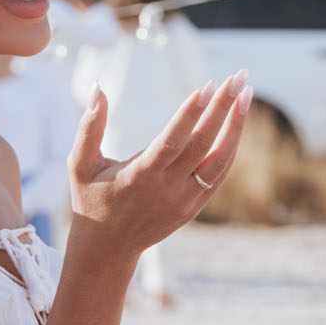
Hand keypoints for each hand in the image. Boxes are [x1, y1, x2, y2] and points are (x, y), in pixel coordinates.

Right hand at [68, 73, 250, 257]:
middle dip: (224, 107)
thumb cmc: (91, 198)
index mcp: (141, 175)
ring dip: (236, 126)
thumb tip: (98, 87)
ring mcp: (185, 199)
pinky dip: (230, 147)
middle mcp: (168, 188)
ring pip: (221, 160)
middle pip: (204, 144)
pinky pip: (219, 174)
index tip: (209, 84)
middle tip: (238, 76)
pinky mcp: (194, 206)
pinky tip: (236, 122)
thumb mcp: (80, 163)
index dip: (192, 112)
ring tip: (245, 93)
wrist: (108, 248)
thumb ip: (90, 125)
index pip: (173, 140)